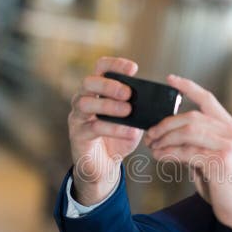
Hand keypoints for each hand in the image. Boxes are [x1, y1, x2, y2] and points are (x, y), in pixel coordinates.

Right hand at [68, 57, 142, 204]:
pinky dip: (113, 129)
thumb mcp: (132, 122)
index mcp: (96, 92)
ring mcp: (77, 118)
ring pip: (85, 104)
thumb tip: (154, 101)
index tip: (133, 68)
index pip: (100, 69)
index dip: (115, 64)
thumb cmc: (117, 139)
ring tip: (128, 111)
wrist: (103, 166)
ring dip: (108, 105)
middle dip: (109, 85)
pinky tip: (130, 132)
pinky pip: (93, 128)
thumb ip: (139, 110)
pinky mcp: (77, 136)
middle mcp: (82, 100)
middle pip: (88, 82)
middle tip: (128, 93)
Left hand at [144, 75, 231, 231]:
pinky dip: (169, 153)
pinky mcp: (219, 162)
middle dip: (165, 124)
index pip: (208, 99)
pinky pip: (187, 152)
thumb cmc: (228, 185)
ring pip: (187, 132)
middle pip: (191, 116)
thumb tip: (173, 138)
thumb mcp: (216, 158)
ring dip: (165, 138)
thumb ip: (200, 145)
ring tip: (153, 147)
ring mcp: (227, 146)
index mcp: (231, 127)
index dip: (188, 87)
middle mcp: (231, 133)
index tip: (170, 79)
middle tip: (150, 134)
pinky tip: (161, 157)